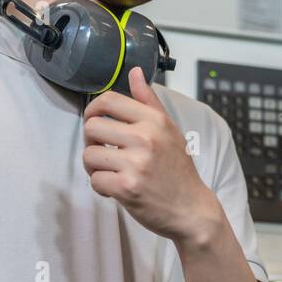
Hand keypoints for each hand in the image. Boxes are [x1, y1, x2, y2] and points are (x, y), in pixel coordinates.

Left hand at [83, 67, 222, 243]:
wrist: (191, 209)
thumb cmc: (178, 169)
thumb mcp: (169, 130)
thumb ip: (148, 101)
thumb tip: (135, 72)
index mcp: (154, 120)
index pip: (108, 100)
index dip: (93, 109)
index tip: (94, 121)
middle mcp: (145, 138)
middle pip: (92, 126)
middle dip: (92, 141)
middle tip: (104, 152)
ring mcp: (136, 163)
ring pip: (89, 155)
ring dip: (95, 167)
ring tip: (111, 172)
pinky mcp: (127, 188)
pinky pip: (95, 180)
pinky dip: (101, 187)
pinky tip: (116, 188)